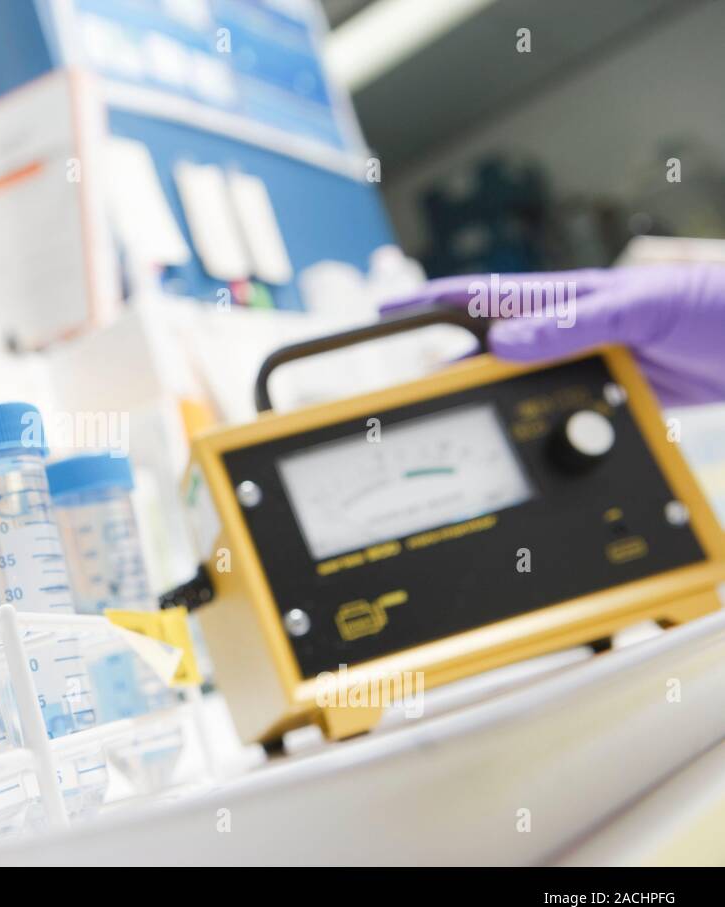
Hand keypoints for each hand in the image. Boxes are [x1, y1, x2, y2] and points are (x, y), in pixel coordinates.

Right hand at [380, 264, 724, 406]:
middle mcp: (567, 329)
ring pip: (520, 386)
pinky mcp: (608, 393)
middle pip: (490, 351)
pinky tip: (523, 439)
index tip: (385, 311)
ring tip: (457, 422)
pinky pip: (558, 410)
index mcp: (565, 297)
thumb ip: (570, 325)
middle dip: (448, 366)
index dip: (428, 304)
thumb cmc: (714, 304)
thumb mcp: (639, 308)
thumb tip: (502, 345)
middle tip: (410, 391)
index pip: (482, 298)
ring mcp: (586, 362)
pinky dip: (538, 424)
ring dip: (494, 403)